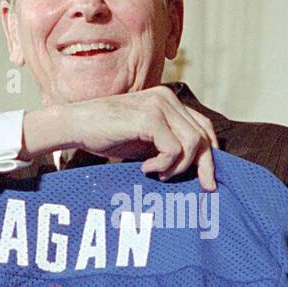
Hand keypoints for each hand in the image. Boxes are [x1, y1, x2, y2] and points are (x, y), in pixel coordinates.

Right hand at [21, 86, 218, 189]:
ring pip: (192, 144)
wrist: (77, 124)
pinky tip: (145, 168)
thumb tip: (197, 168)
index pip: (203, 126)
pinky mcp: (150, 117)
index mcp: (168, 101)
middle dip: (204, 166)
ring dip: (179, 167)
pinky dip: (163, 165)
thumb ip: (168, 146)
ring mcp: (159, 105)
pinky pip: (174, 150)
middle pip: (202, 136)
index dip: (211, 153)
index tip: (208, 179)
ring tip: (158, 174)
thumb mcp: (145, 141)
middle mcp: (167, 98)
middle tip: (203, 187)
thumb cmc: (107, 134)